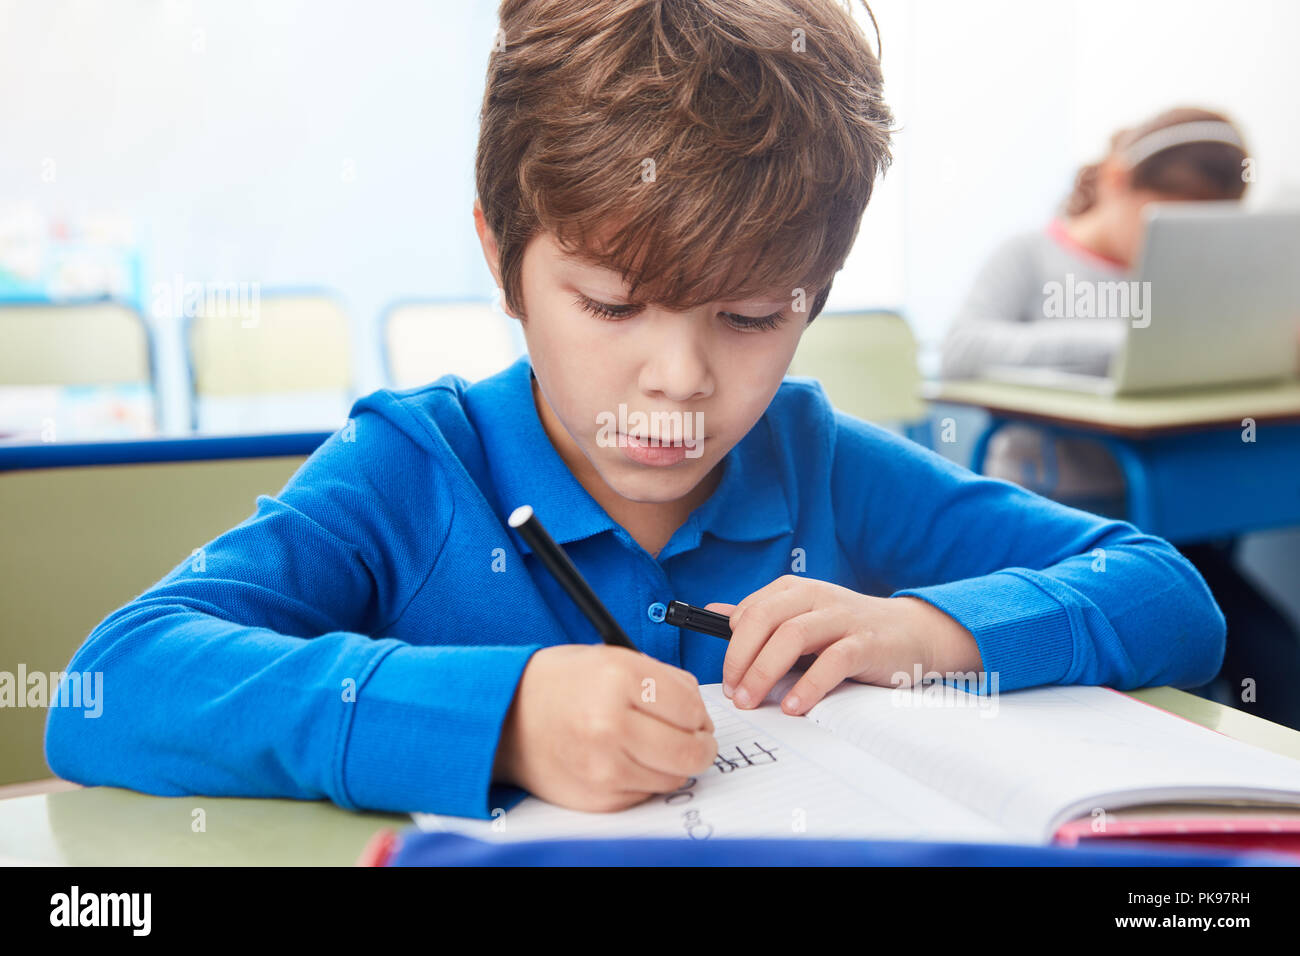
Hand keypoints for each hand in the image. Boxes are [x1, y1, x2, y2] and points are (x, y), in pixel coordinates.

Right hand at [493, 644, 717, 811]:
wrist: (504, 718)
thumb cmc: (559, 685)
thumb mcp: (611, 658)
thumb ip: (662, 680)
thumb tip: (700, 712)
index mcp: (619, 679)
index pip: (692, 708)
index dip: (700, 714)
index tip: (695, 716)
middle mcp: (611, 725)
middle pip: (691, 751)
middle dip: (700, 746)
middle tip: (694, 739)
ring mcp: (603, 767)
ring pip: (674, 778)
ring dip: (673, 765)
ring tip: (654, 747)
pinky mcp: (597, 797)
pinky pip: (646, 794)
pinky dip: (646, 780)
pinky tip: (627, 761)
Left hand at [706, 575, 981, 715]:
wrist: (912, 632)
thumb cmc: (849, 629)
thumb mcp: (803, 616)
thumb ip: (761, 617)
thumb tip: (714, 613)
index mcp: (796, 590)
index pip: (750, 610)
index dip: (731, 645)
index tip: (727, 677)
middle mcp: (817, 597)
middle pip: (764, 619)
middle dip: (741, 658)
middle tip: (734, 693)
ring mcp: (842, 618)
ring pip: (792, 636)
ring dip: (764, 671)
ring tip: (752, 700)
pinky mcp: (866, 644)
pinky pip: (832, 662)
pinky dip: (808, 685)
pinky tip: (794, 706)